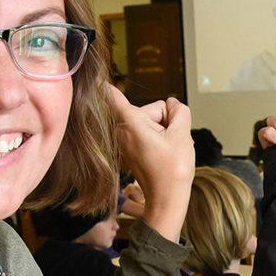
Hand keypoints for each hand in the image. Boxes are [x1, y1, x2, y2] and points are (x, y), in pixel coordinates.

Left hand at [108, 85, 193, 241]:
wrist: (168, 200)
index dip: (105, 84)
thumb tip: (174, 105)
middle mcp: (125, 131)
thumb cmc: (172, 171)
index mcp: (132, 123)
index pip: (114, 97)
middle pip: (151, 110)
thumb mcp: (182, 134)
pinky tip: (168, 154)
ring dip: (166, 131)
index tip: (93, 75)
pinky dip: (162, 140)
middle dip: (165, 119)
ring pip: (153, 122)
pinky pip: (151, 135)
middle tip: (171, 140)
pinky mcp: (135, 150)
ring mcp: (129, 142)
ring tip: (170, 150)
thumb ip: (179, 112)